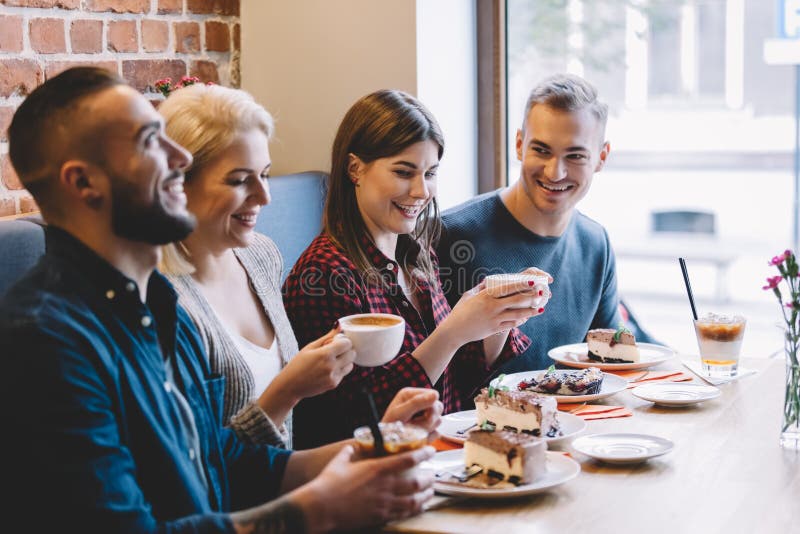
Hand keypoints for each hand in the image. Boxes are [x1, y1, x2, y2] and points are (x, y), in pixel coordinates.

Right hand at [275, 328, 355, 402]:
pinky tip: (327, 369)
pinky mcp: (333, 384)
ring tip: (331, 360)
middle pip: (352, 353)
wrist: (291, 385)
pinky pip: (344, 373)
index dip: (343, 341)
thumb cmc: (298, 364)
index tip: (336, 341)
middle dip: (346, 350)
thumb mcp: (310, 347)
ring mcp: (333, 377)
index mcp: (324, 354)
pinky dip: (340, 369)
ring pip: (351, 364)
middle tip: (335, 350)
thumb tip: (339, 324)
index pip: (347, 343)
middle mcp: (331, 366)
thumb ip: (328, 336)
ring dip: (345, 360)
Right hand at [298, 444, 434, 530]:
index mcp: (377, 468)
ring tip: (430, 492)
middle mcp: (385, 486)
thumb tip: (352, 447)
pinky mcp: (379, 516)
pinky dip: (413, 510)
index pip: (408, 459)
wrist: (321, 507)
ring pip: (413, 500)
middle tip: (433, 475)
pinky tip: (418, 508)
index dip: (423, 454)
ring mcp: (384, 503)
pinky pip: (402, 513)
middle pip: (417, 482)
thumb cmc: (328, 482)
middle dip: (429, 478)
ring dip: (425, 496)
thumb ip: (349, 452)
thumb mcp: (340, 461)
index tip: (431, 450)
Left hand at [382, 387, 442, 438]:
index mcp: (410, 394)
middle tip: (417, 425)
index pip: (433, 394)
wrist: (385, 444)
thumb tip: (434, 395)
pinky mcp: (426, 428)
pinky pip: (436, 432)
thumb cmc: (388, 426)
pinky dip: (428, 437)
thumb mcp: (400, 413)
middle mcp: (418, 403)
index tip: (424, 415)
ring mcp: (423, 416)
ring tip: (413, 431)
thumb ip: (417, 403)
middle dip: (430, 418)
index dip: (431, 405)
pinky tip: (417, 437)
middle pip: (438, 407)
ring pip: (438, 420)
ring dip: (427, 428)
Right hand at [442, 278, 544, 344]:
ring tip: (541, 308)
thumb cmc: (460, 311)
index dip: (522, 285)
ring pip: (517, 314)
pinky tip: (527, 317)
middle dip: (531, 296)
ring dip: (531, 311)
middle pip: (516, 300)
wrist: (454, 331)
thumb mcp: (469, 295)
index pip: (508, 288)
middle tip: (542, 293)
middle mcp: (492, 307)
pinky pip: (512, 324)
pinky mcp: (495, 329)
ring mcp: (494, 319)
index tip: (533, 282)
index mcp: (486, 296)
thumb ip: (480, 288)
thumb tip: (489, 280)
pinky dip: (521, 320)